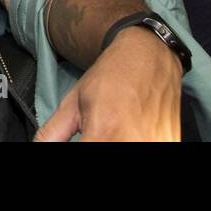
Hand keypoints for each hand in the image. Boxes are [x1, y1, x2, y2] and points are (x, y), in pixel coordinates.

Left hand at [35, 28, 181, 140]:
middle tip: (92, 134)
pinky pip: (148, 149)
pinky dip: (132, 142)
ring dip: (111, 143)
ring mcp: (155, 146)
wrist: (150, 56)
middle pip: (103, 152)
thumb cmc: (111, 76)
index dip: (77, 148)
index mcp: (104, 134)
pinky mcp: (171, 144)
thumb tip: (39, 148)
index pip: (82, 154)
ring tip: (110, 132)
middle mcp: (132, 144)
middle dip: (94, 143)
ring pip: (124, 154)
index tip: (80, 139)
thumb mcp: (73, 102)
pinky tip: (128, 133)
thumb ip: (52, 133)